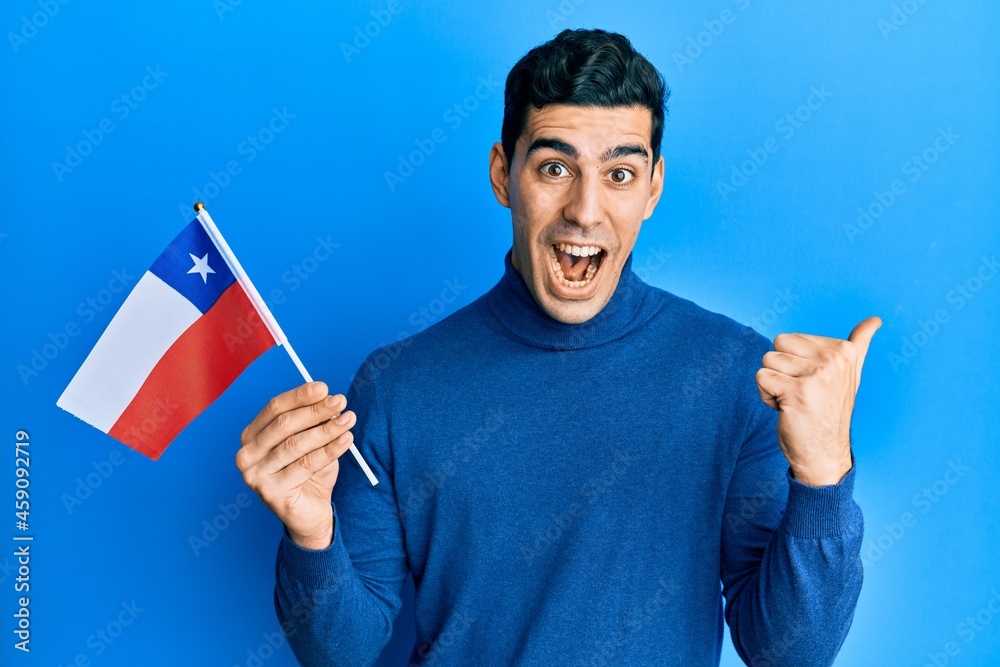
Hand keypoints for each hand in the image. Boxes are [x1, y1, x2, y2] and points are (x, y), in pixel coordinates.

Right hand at [236, 382, 356, 549]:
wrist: (310, 514)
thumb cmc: (309, 474)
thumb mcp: (313, 442)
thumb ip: (315, 423)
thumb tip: (329, 400)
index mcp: (252, 436)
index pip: (274, 408)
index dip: (299, 396)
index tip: (324, 388)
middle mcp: (246, 455)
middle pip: (283, 425)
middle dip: (315, 411)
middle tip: (340, 401)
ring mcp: (255, 475)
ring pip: (295, 444)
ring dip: (326, 429)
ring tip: (349, 419)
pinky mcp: (270, 492)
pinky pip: (305, 465)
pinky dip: (329, 450)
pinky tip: (346, 440)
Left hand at [755, 316, 881, 485]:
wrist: (824, 454)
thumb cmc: (829, 411)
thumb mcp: (849, 374)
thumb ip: (858, 345)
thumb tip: (875, 319)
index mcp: (845, 351)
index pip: (791, 338)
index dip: (793, 362)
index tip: (812, 383)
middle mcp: (834, 360)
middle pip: (777, 345)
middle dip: (780, 369)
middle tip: (800, 392)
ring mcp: (817, 375)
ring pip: (768, 361)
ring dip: (773, 384)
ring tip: (794, 401)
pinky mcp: (798, 391)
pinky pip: (762, 378)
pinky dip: (766, 396)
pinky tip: (786, 409)